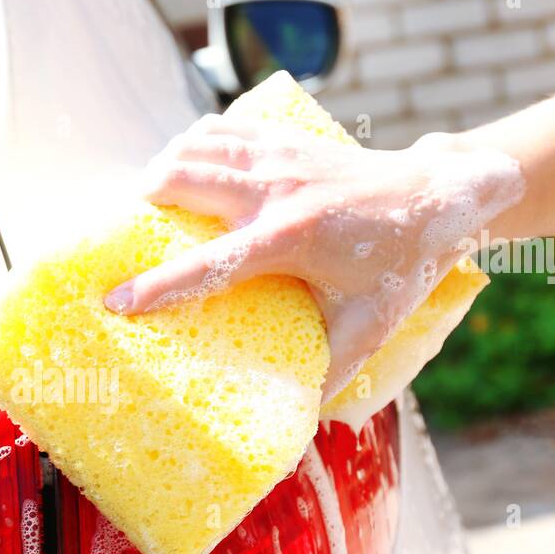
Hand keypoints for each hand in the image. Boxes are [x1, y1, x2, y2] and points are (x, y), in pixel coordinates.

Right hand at [104, 115, 523, 400]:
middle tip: (128, 231)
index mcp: (292, 239)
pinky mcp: (284, 139)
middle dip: (146, 200)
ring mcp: (280, 156)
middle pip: (185, 178)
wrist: (439, 196)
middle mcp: (279, 190)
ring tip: (150, 199)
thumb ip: (328, 372)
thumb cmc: (400, 267)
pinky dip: (193, 143)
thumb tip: (296, 425)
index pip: (208, 263)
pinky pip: (220, 129)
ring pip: (197, 145)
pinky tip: (188, 164)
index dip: (156, 286)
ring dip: (164, 167)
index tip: (115, 302)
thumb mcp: (368, 328)